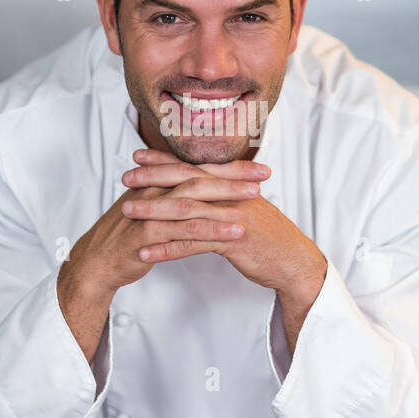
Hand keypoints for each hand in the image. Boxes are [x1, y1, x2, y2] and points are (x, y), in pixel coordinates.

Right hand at [56, 152, 273, 359]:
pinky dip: (210, 231)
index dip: (229, 167)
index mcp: (157, 183)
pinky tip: (233, 234)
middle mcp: (153, 191)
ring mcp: (148, 212)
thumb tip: (204, 190)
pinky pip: (182, 231)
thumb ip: (174, 198)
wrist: (96, 263)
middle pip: (198, 177)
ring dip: (225, 200)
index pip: (198, 168)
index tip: (259, 169)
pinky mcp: (146, 236)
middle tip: (264, 177)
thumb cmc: (126, 237)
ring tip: (255, 202)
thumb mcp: (152, 210)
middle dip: (233, 177)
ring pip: (192, 202)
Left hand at [120, 149, 326, 303]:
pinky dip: (167, 248)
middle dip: (152, 179)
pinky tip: (146, 253)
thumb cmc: (269, 237)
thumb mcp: (247, 209)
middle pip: (185, 181)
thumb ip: (225, 196)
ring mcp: (232, 216)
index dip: (164, 160)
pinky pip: (193, 243)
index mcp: (233, 184)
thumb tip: (201, 188)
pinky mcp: (233, 240)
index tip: (138, 156)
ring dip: (153, 211)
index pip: (193, 166)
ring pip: (185, 210)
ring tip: (126, 213)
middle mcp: (232, 194)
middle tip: (125, 179)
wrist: (294, 261)